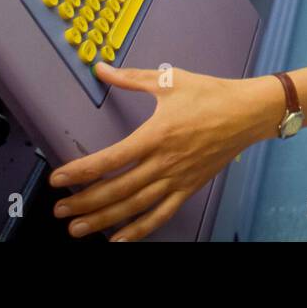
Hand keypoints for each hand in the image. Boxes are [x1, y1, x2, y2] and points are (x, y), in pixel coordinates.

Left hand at [48, 64, 281, 240]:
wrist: (248, 112)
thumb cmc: (212, 95)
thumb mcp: (170, 80)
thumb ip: (132, 78)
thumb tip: (102, 68)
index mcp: (156, 135)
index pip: (110, 159)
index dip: (81, 171)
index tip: (58, 179)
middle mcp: (164, 162)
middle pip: (117, 189)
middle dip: (85, 201)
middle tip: (60, 210)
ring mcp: (178, 178)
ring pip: (135, 206)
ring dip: (104, 220)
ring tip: (79, 228)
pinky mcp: (190, 187)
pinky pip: (162, 213)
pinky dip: (141, 229)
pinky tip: (121, 239)